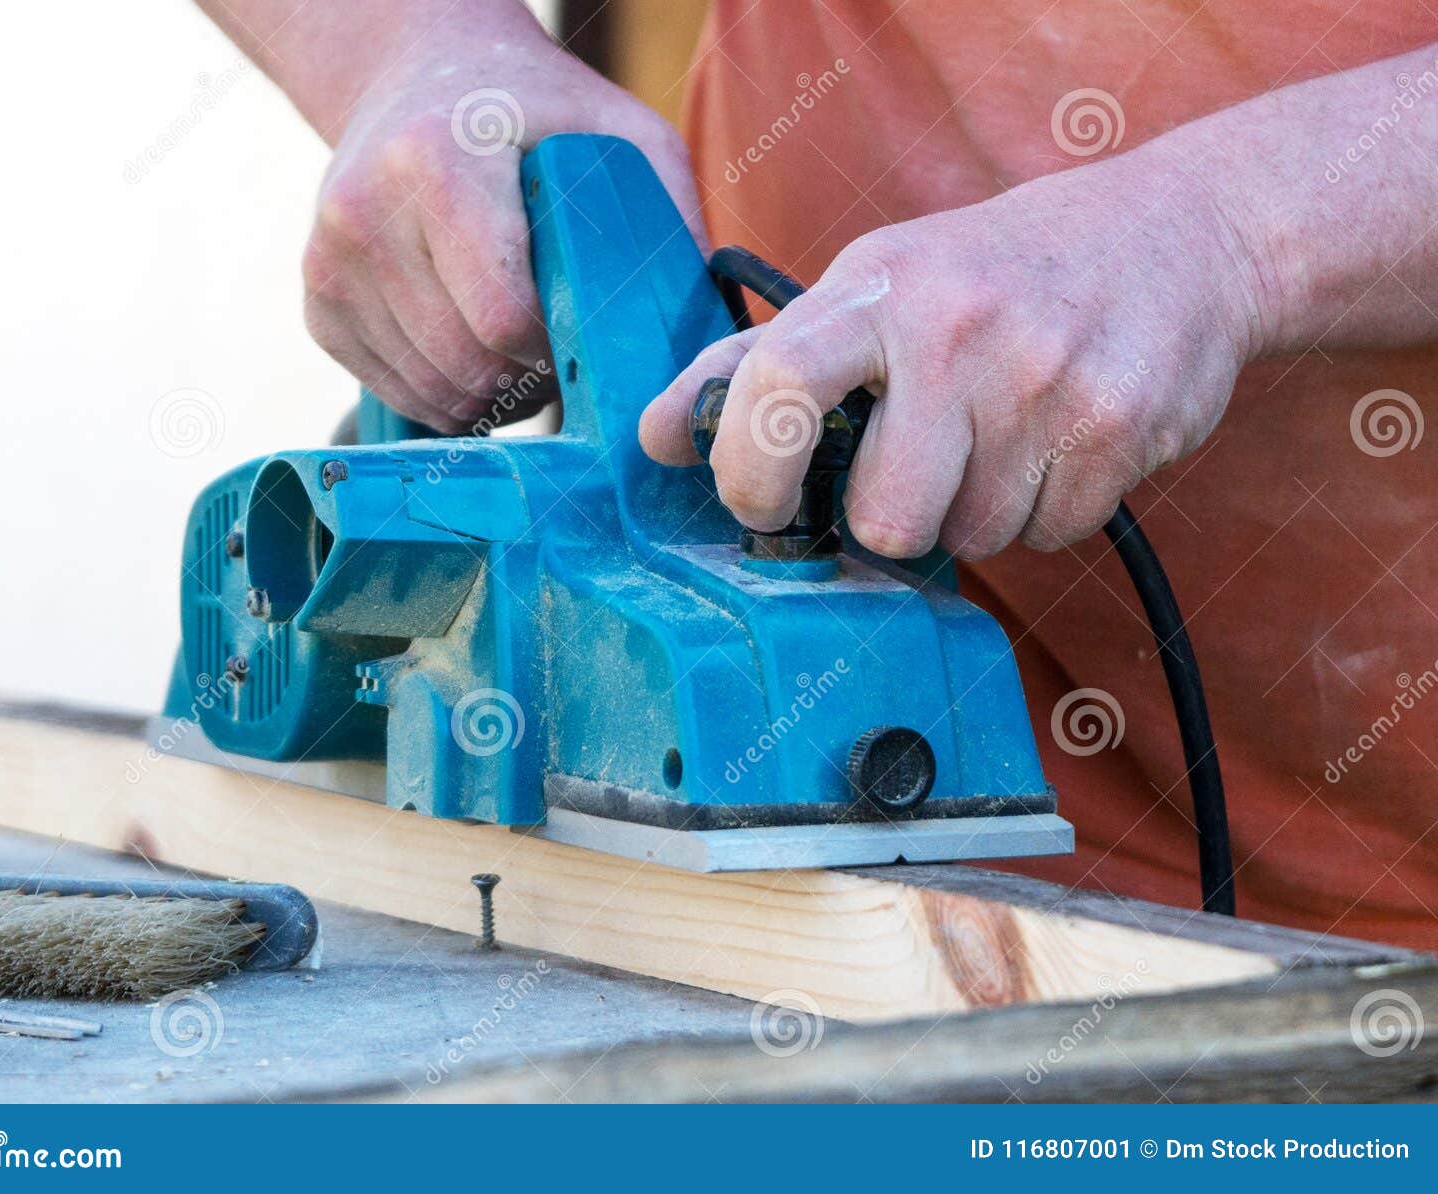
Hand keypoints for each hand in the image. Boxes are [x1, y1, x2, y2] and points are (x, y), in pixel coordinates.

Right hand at [303, 27, 699, 432]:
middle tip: (554, 356)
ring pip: (426, 390)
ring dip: (483, 396)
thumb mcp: (619, 132)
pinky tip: (467, 348)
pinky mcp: (318, 298)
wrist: (417, 72)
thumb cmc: (533, 110)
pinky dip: (438, 390)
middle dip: (523, 383)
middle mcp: (367, 212)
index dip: (554, 351)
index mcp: (438, 165)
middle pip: (464, 366)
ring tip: (515, 352)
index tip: (577, 330)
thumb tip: (700, 333)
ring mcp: (330, 259)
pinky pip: (387, 389)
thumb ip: (666, 217)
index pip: (503, 320)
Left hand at [639, 148, 1265, 558]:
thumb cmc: (990, 272)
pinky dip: (1044, 511)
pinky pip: (1049, 536)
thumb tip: (657, 436)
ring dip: (975, 512)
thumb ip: (759, 363)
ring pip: (972, 540)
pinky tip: (1056, 443)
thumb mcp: (871, 283)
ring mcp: (1045, 381)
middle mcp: (958, 330)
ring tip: (999, 437)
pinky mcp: (1121, 428)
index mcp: (877, 289)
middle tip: (914, 471)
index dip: (750, 471)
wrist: (1177, 234)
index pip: (776, 388)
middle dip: (893, 519)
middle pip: (885, 517)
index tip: (760, 503)